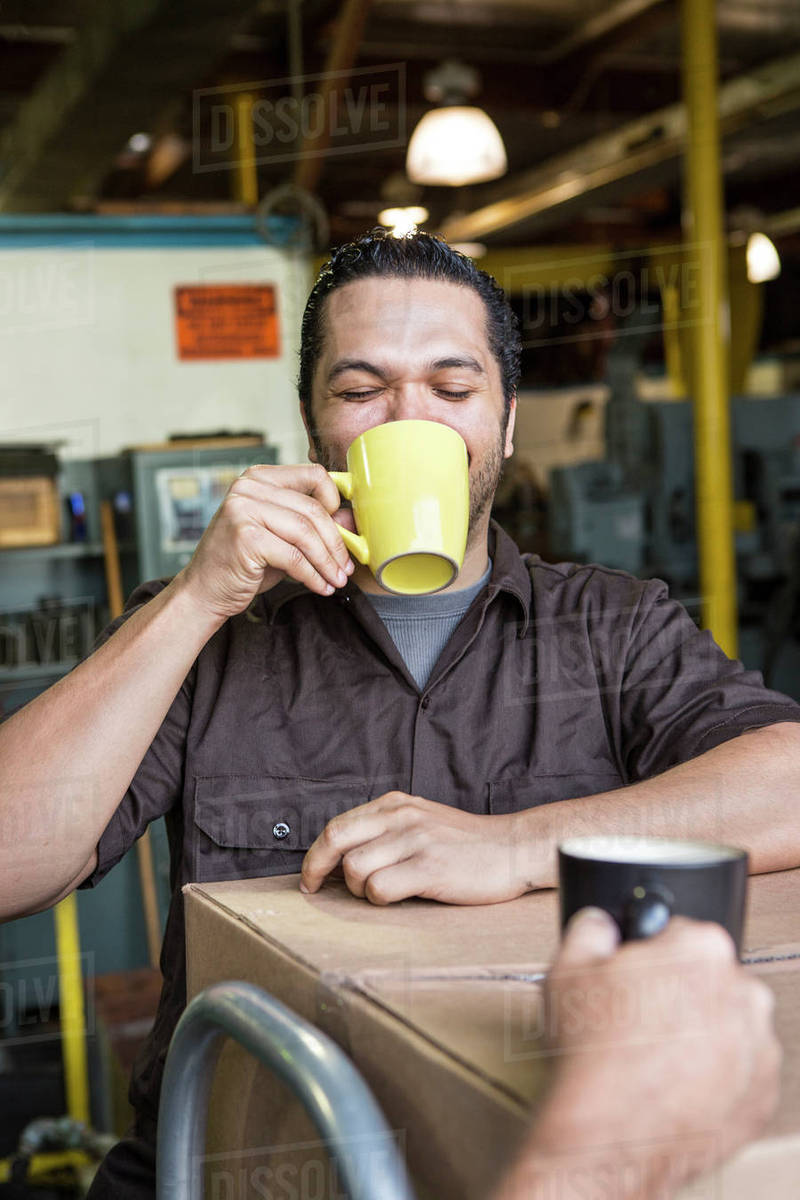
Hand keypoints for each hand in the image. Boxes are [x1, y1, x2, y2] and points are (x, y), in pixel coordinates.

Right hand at [174, 463, 354, 621]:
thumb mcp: (282, 537)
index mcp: (259, 477)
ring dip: (327, 562)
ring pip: (306, 533)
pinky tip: (320, 586)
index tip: (345, 529)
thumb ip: (313, 523)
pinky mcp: (245, 537)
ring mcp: (244, 509)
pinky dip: (312, 575)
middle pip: (312, 509)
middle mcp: (248, 488)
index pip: (313, 475)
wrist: (205, 590)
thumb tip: (352, 519)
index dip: (335, 501)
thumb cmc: (244, 562)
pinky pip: (294, 557)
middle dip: (336, 543)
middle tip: (347, 567)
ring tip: (337, 579)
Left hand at [300, 791, 526, 904]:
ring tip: (381, 893)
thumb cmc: (465, 843)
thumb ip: (385, 830)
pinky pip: (380, 888)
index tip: (310, 876)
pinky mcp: (430, 867)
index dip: (315, 854)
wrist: (514, 848)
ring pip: (355, 869)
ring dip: (359, 890)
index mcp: (395, 804)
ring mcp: (415, 841)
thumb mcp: (421, 820)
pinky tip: (399, 898)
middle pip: (335, 841)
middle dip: (317, 870)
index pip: (336, 826)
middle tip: (316, 890)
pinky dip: (380, 900)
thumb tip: (342, 858)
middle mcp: (401, 817)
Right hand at [492, 910, 780, 1199]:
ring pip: (727, 1028)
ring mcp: (759, 1049)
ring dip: (699, 1036)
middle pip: (709, 981)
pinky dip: (713, 1078)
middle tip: (638, 1021)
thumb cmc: (593, 1053)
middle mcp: (744, 993)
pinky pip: (739, 1075)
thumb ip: (591, 929)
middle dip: (678, 995)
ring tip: (653, 1059)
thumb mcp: (568, 968)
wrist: (608, 1134)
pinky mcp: (762, 1096)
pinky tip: (672, 1086)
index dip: (651, 957)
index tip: (635, 979)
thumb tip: (600, 924)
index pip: (681, 935)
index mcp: (703, 949)